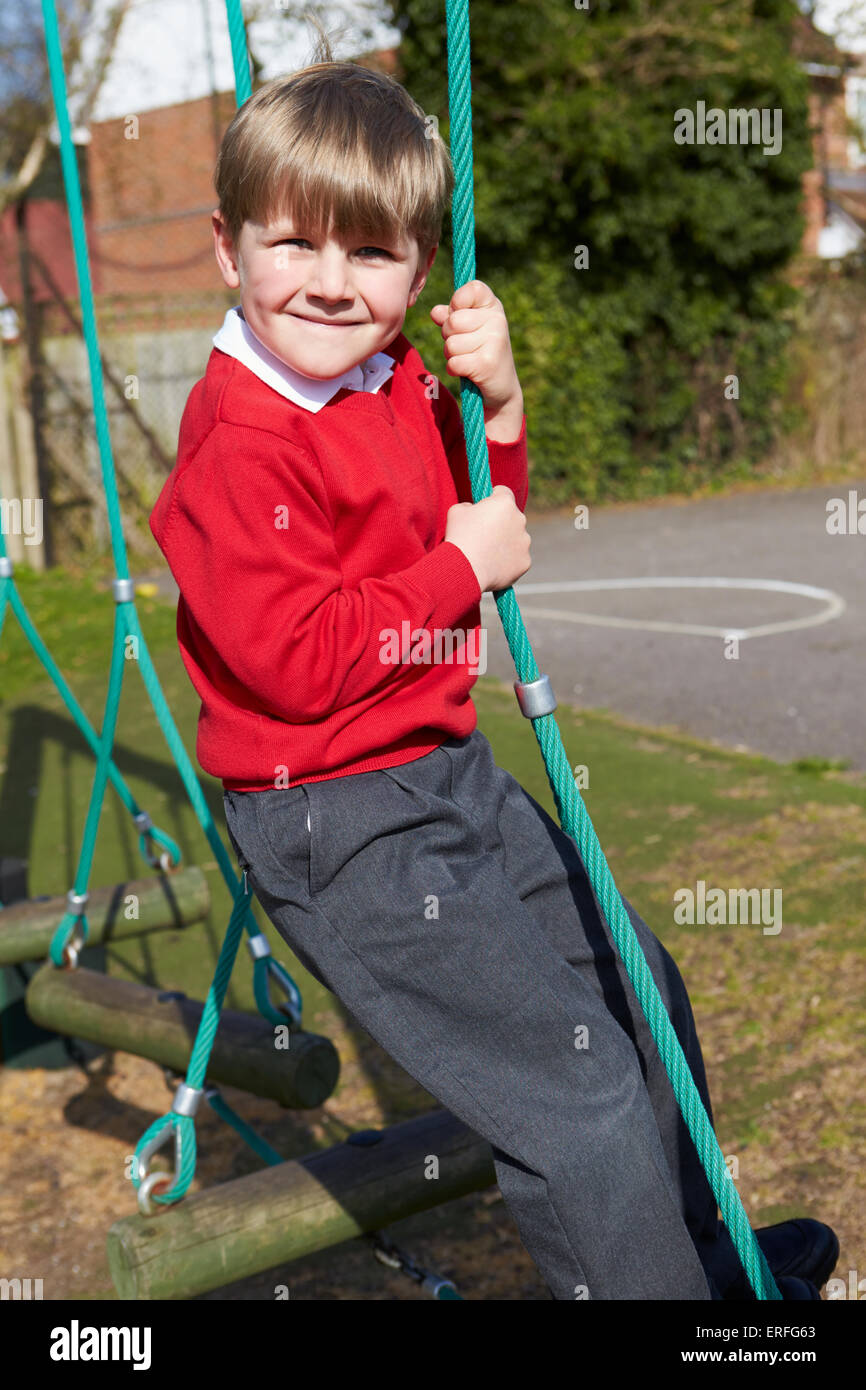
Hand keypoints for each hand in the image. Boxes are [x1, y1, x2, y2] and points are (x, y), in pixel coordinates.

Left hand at [429, 280, 522, 422]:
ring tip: (468, 359)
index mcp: (493, 306)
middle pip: (453, 321)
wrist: (500, 387)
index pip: (471, 288)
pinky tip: (468, 371)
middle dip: (449, 336)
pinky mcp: (487, 364)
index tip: (460, 313)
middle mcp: (497, 320)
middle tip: (464, 345)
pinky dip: (454, 369)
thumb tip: (435, 312)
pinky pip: (453, 362)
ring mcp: (494, 341)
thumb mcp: (467, 329)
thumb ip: (450, 316)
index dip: (457, 301)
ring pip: (451, 344)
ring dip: (452, 355)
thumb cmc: (479, 352)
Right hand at [445, 485, 530, 593]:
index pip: (503, 492)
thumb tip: (474, 509)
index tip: (485, 507)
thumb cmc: (459, 537)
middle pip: (511, 516)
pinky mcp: (525, 561)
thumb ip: (469, 505)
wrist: (466, 569)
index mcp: (504, 502)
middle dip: (500, 522)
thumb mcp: (456, 510)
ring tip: (486, 553)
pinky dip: (508, 561)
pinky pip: (517, 558)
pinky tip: (493, 565)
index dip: (492, 498)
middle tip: (482, 535)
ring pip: (516, 538)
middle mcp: (520, 519)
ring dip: (506, 542)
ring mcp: (525, 541)